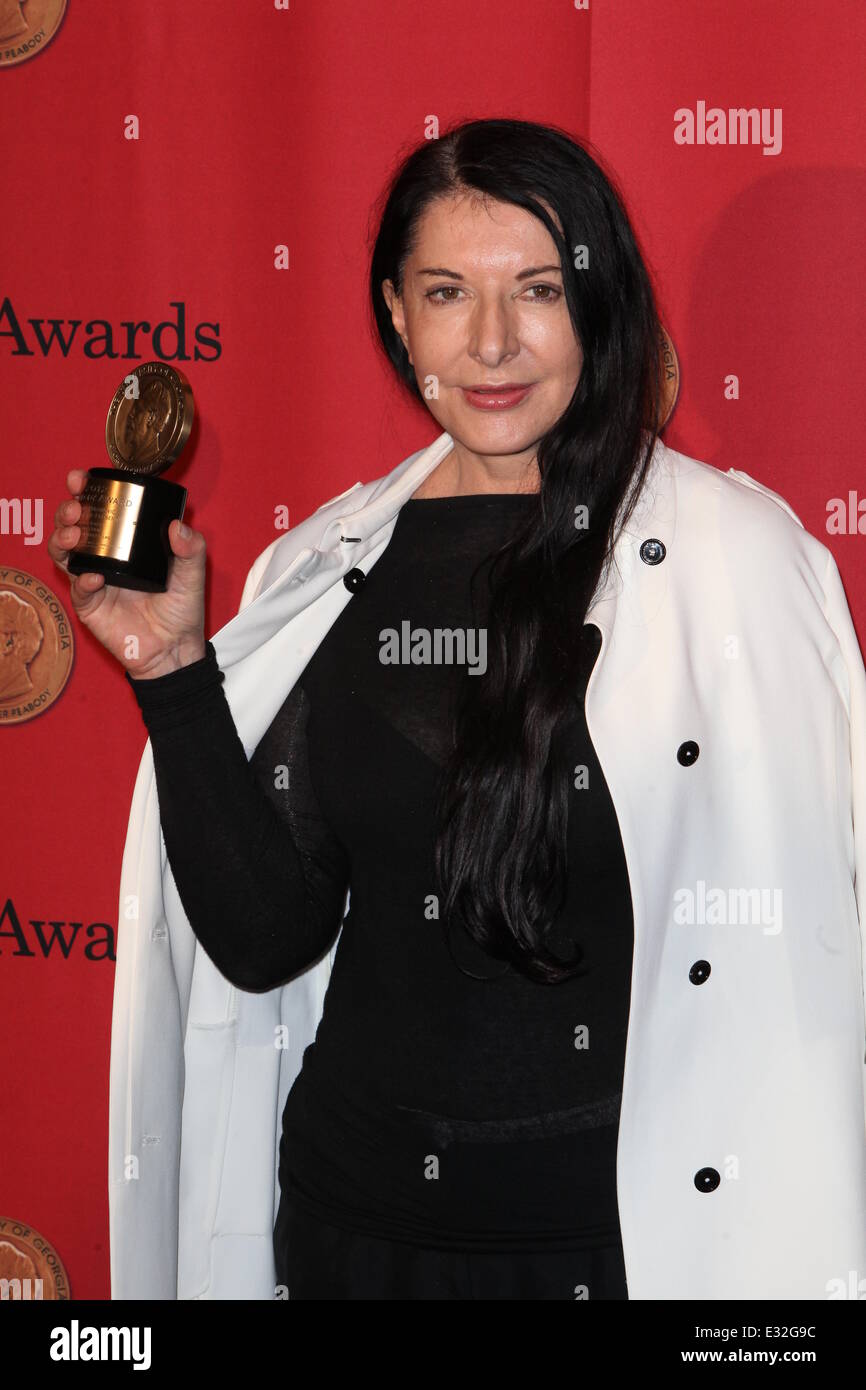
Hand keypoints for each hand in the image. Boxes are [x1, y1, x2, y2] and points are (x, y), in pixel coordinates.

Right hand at [47, 469, 207, 677]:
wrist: (176, 648)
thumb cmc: (181, 609)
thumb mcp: (193, 573)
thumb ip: (191, 547)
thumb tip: (177, 525)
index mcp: (125, 543)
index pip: (99, 510)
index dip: (86, 491)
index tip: (81, 478)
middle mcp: (104, 557)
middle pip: (73, 526)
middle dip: (67, 511)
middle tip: (75, 507)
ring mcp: (93, 581)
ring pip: (64, 553)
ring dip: (63, 539)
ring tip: (75, 534)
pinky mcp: (90, 606)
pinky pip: (78, 590)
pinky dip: (82, 580)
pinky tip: (93, 576)